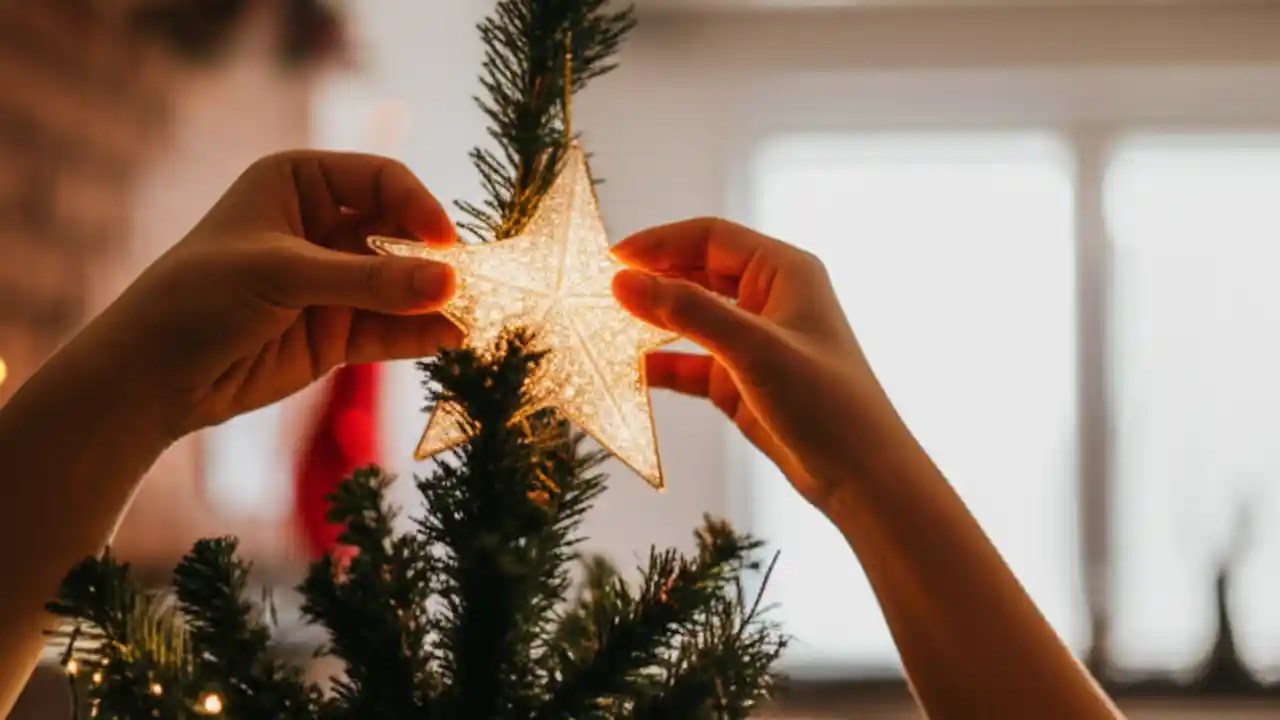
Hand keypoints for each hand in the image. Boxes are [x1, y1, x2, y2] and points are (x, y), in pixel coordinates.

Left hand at [84, 151, 459, 439]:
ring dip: (438, 299)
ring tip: (479, 315)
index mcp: (300, 183)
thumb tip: (450, 283)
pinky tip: (455, 339)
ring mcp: (334, 283)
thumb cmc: (199, 298)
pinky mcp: (337, 334)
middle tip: (477, 282)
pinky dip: (423, 334)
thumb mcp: (283, 275)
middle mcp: (322, 227)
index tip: (446, 244)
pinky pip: (392, 329)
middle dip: (437, 257)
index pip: (381, 180)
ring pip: (402, 286)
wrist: (152, 376)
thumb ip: (367, 282)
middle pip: (401, 233)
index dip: (419, 207)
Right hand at [612, 218, 908, 509]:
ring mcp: (754, 341)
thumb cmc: (824, 401)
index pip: (710, 237)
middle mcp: (769, 299)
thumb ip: (687, 312)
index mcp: (784, 271)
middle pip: (697, 272)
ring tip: (607, 324)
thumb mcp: (752, 348)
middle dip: (653, 278)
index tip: (613, 259)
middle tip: (602, 290)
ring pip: (691, 318)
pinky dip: (663, 364)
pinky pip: (692, 362)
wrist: (861, 475)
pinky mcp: (742, 381)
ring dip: (654, 320)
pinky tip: (631, 370)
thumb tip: (625, 282)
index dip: (660, 242)